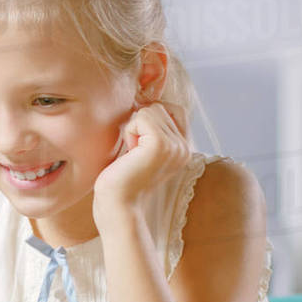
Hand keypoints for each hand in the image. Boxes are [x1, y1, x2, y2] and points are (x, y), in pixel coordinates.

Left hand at [93, 97, 190, 218]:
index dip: (151, 118)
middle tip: (134, 153)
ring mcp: (175, 146)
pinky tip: (130, 154)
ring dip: (134, 129)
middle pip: (160, 107)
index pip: (174, 109)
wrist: (117, 206)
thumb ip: (151, 127)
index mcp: (183, 149)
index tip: (139, 145)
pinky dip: (130, 132)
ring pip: (150, 110)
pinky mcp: (160, 144)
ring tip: (133, 154)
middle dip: (139, 124)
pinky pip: (142, 117)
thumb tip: (145, 96)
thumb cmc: (121, 178)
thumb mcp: (141, 148)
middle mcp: (184, 147)